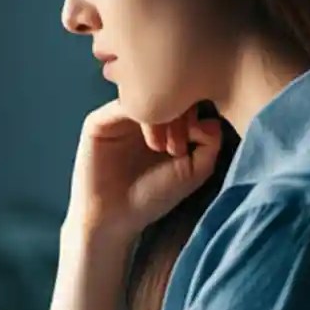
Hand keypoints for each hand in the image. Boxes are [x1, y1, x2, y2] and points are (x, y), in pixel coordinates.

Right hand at [66, 101, 223, 244]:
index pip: (182, 96)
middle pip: (164, 90)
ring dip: (163, 115)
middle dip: (181, 111)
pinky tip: (151, 143)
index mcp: (162, 123)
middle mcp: (139, 116)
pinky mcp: (98, 123)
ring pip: (144, 95)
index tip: (200, 136)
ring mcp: (117, 117)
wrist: (114, 218)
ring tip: (167, 148)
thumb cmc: (152, 197)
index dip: (195, 108)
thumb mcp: (194, 171)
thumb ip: (211, 143)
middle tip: (183, 142)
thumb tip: (211, 118)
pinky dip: (142, 117)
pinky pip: (122, 104)